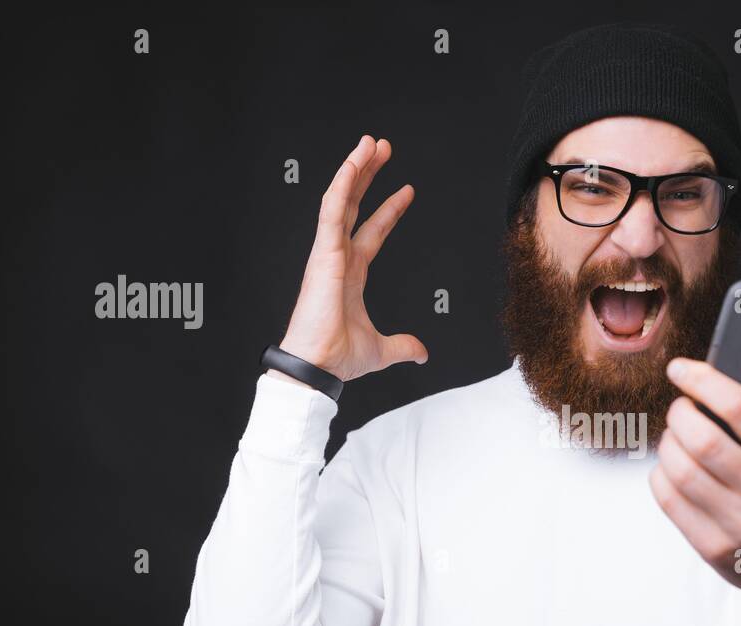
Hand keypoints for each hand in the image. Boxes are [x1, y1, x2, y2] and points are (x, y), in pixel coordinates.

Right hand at [276, 135, 427, 381]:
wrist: (320, 367)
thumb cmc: (338, 357)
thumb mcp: (382, 349)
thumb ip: (403, 346)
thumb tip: (420, 352)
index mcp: (351, 274)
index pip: (372, 232)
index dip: (389, 210)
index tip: (407, 191)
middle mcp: (339, 258)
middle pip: (354, 205)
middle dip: (368, 175)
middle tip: (382, 147)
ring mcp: (329, 253)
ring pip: (341, 200)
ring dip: (355, 169)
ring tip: (370, 143)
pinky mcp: (323, 253)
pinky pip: (332, 211)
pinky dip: (342, 185)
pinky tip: (353, 164)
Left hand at [649, 347, 740, 611]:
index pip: (740, 408)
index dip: (704, 381)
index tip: (682, 369)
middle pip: (702, 439)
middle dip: (680, 413)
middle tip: (682, 407)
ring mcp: (736, 524)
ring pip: (679, 469)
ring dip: (668, 443)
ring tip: (678, 436)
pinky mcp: (711, 547)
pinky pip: (669, 501)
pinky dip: (661, 476)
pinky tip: (673, 467)